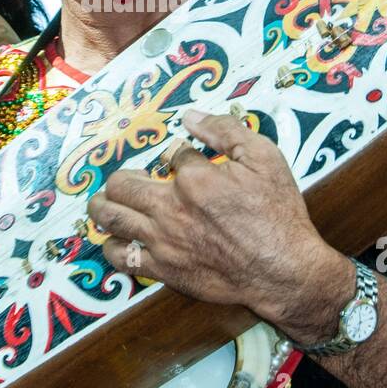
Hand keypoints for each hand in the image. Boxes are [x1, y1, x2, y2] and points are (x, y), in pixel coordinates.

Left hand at [87, 109, 353, 344]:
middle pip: (121, 184)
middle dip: (120, 177)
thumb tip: (191, 116)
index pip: (170, 154)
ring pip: (111, 219)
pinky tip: (118, 240)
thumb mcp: (264, 158)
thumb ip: (226, 131)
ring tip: (104, 203)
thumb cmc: (278, 214)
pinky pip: (121, 258)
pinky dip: (113, 246)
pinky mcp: (164, 270)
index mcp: (195, 178)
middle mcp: (171, 209)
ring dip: (102, 206)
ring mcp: (163, 241)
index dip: (177, 154)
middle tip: (126, 180)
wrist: (284, 271)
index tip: (184, 161)